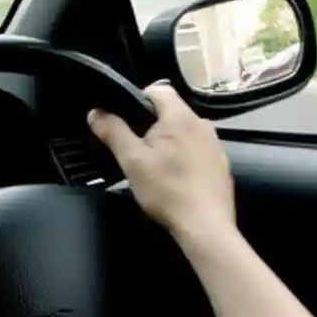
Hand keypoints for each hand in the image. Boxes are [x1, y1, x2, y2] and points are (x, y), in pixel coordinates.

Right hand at [88, 83, 234, 242]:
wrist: (205, 227)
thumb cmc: (167, 190)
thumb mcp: (132, 161)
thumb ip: (113, 132)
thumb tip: (95, 112)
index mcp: (181, 116)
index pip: (158, 89)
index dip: (137, 98)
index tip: (124, 119)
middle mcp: (202, 123)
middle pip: (171, 111)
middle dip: (152, 124)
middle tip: (135, 147)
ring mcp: (216, 144)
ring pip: (185, 131)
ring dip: (169, 141)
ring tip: (154, 165)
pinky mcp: (221, 164)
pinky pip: (198, 149)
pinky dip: (185, 156)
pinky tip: (176, 178)